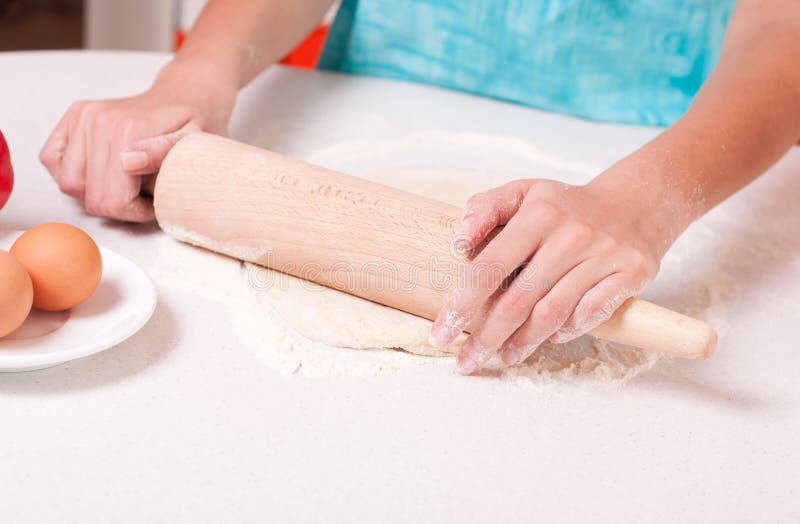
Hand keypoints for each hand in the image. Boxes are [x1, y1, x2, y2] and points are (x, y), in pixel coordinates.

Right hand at [39, 67, 235, 221]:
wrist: (184, 95)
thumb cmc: (193, 124)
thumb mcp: (194, 143)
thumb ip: (163, 154)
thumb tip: (128, 163)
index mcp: (127, 131)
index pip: (111, 201)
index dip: (134, 212)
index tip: (152, 202)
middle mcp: (98, 121)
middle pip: (89, 196)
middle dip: (117, 206)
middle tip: (141, 195)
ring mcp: (82, 116)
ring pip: (68, 183)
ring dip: (95, 192)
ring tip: (124, 183)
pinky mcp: (72, 116)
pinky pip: (51, 159)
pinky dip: (73, 173)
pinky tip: (100, 172)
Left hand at [428, 177, 675, 374]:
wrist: (638, 200)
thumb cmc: (567, 205)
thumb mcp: (524, 192)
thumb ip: (485, 209)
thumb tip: (458, 243)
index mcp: (538, 214)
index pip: (490, 266)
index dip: (462, 304)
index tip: (441, 334)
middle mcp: (570, 235)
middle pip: (519, 299)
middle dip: (487, 337)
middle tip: (467, 361)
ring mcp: (603, 255)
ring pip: (553, 313)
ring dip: (523, 342)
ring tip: (503, 357)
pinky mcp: (630, 273)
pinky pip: (592, 313)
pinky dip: (568, 330)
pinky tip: (551, 339)